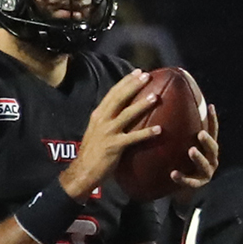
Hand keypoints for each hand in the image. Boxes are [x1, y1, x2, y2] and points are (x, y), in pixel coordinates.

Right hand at [59, 69, 162, 199]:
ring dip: (142, 105)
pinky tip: (159, 130)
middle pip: (119, 98)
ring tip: (156, 97)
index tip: (137, 72)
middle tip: (147, 76)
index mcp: (98, 115)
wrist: (83, 171)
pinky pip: (133, 138)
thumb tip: (122, 112)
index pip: (113, 93)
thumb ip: (108, 121)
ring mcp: (108, 132)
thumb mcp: (98, 131)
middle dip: (133, 85)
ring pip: (127, 114)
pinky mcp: (114, 146)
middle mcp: (102, 120)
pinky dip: (146, 133)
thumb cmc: (93, 152)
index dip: (125, 82)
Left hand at [170, 104, 219, 200]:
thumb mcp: (184, 146)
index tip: (210, 106)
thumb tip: (171, 108)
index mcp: (209, 149)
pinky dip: (182, 178)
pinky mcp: (198, 185)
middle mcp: (211, 160)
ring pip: (205, 165)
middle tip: (201, 133)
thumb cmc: (183, 162)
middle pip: (213, 149)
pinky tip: (173, 174)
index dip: (212, 120)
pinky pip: (190, 181)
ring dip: (198, 157)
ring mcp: (206, 173)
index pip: (213, 131)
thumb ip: (183, 133)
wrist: (184, 190)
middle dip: (207, 141)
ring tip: (191, 150)